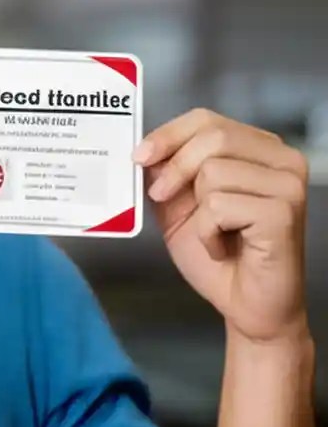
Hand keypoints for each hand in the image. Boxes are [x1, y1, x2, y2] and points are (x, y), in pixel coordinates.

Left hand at [135, 109, 310, 343]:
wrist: (247, 306)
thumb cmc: (219, 257)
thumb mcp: (180, 208)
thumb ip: (166, 176)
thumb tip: (143, 149)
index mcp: (259, 150)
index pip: (208, 119)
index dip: (168, 133)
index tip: (139, 156)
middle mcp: (282, 161)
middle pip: (212, 137)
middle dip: (174, 168)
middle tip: (161, 197)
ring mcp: (287, 185)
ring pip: (213, 171)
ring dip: (197, 211)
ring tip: (214, 235)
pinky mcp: (284, 211)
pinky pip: (220, 206)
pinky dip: (208, 233)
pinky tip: (224, 248)